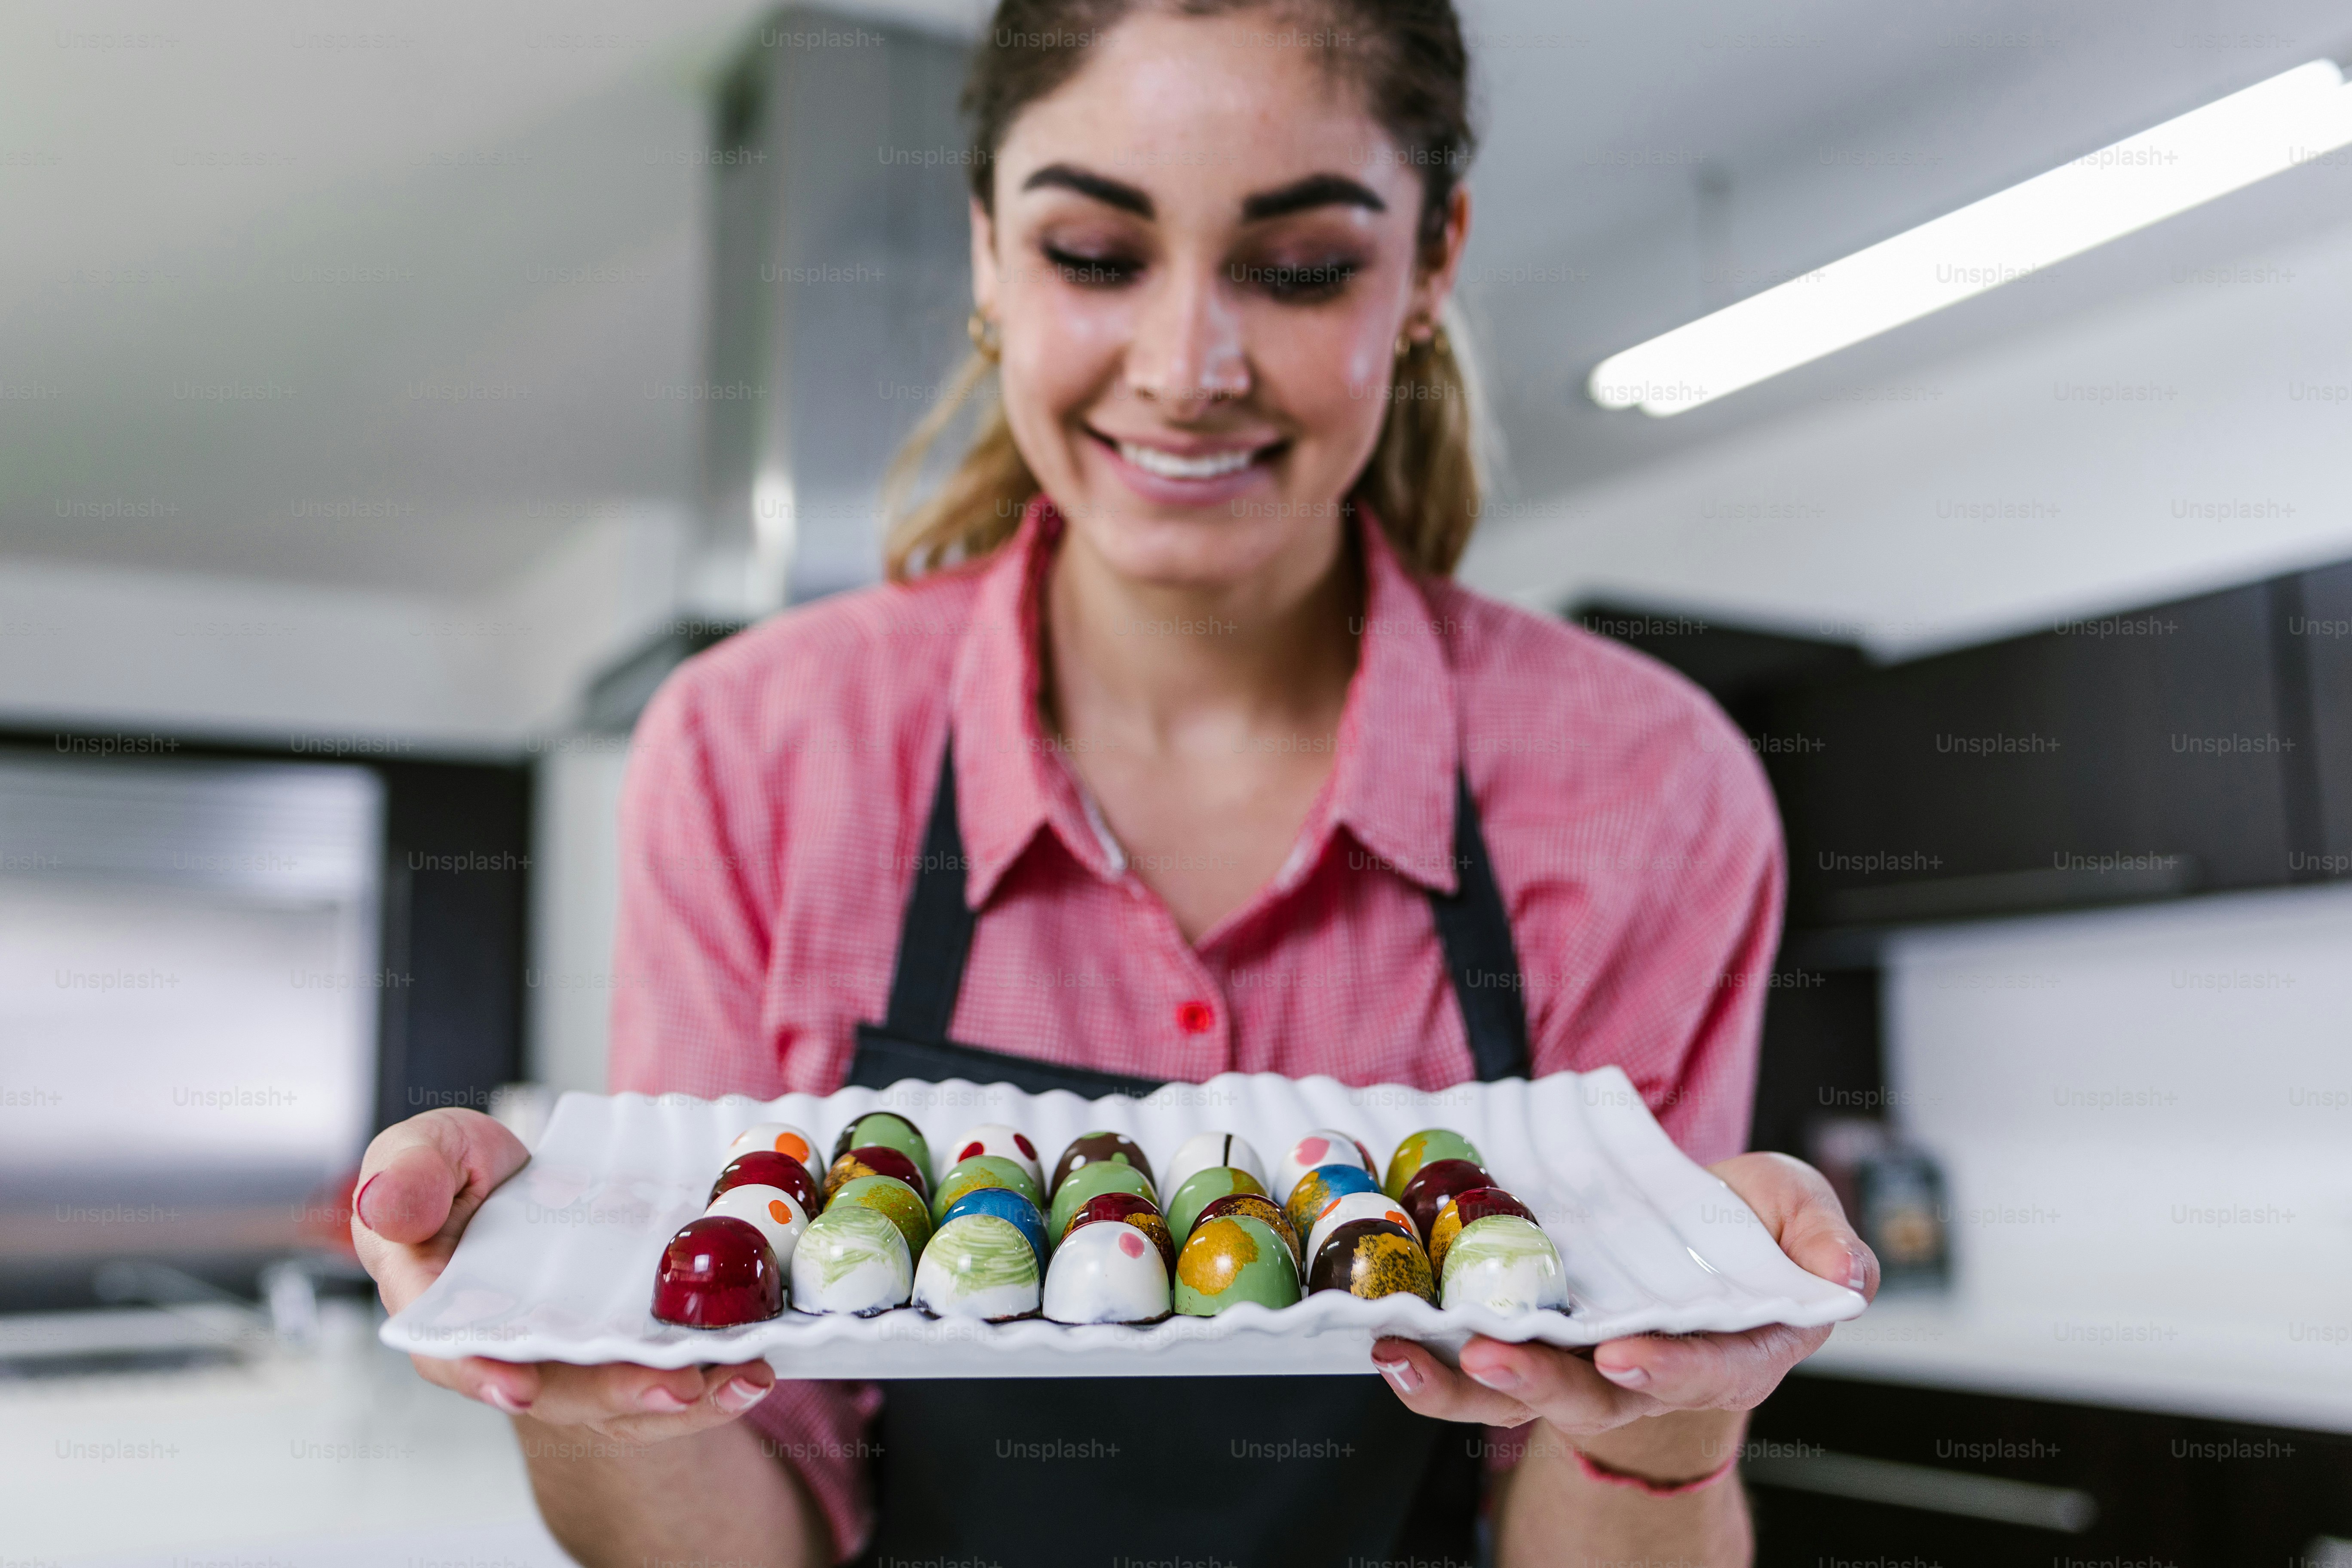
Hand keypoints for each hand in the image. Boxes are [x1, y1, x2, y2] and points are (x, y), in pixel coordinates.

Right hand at [352, 1108, 775, 1442]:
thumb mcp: (427, 1152)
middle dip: (615, 1393)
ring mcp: (576, 1354)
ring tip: (739, 1379)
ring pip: (624, 1396)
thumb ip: (408, 1175)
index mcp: (442, 1309)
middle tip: (673, 1385)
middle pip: (557, 1388)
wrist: (525, 1185)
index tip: (518, 1386)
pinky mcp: (628, 1348)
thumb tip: (384, 1203)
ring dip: (685, 1395)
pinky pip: (670, 1375)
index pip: (452, 1351)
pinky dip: (716, 1381)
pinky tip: (757, 1367)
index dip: (482, 1372)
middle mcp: (512, 1348)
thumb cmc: (460, 1175)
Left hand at [1371, 1152, 1876, 1451]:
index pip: (1703, 1371)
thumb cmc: (1748, 1230)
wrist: (1686, 1244)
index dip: (1667, 1370)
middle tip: (1492, 1358)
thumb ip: (1822, 1242)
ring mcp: (1579, 1365)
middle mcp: (1646, 1372)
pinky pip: (1473, 1372)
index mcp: (1726, 1349)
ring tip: (1407, 1354)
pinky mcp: (1527, 1346)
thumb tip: (1848, 1277)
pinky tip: (1387, 1342)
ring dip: (1460, 1385)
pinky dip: (1430, 1367)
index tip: (1626, 1358)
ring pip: (1519, 1396)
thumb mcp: (1796, 1213)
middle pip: (1592, 1397)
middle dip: (1542, 1383)